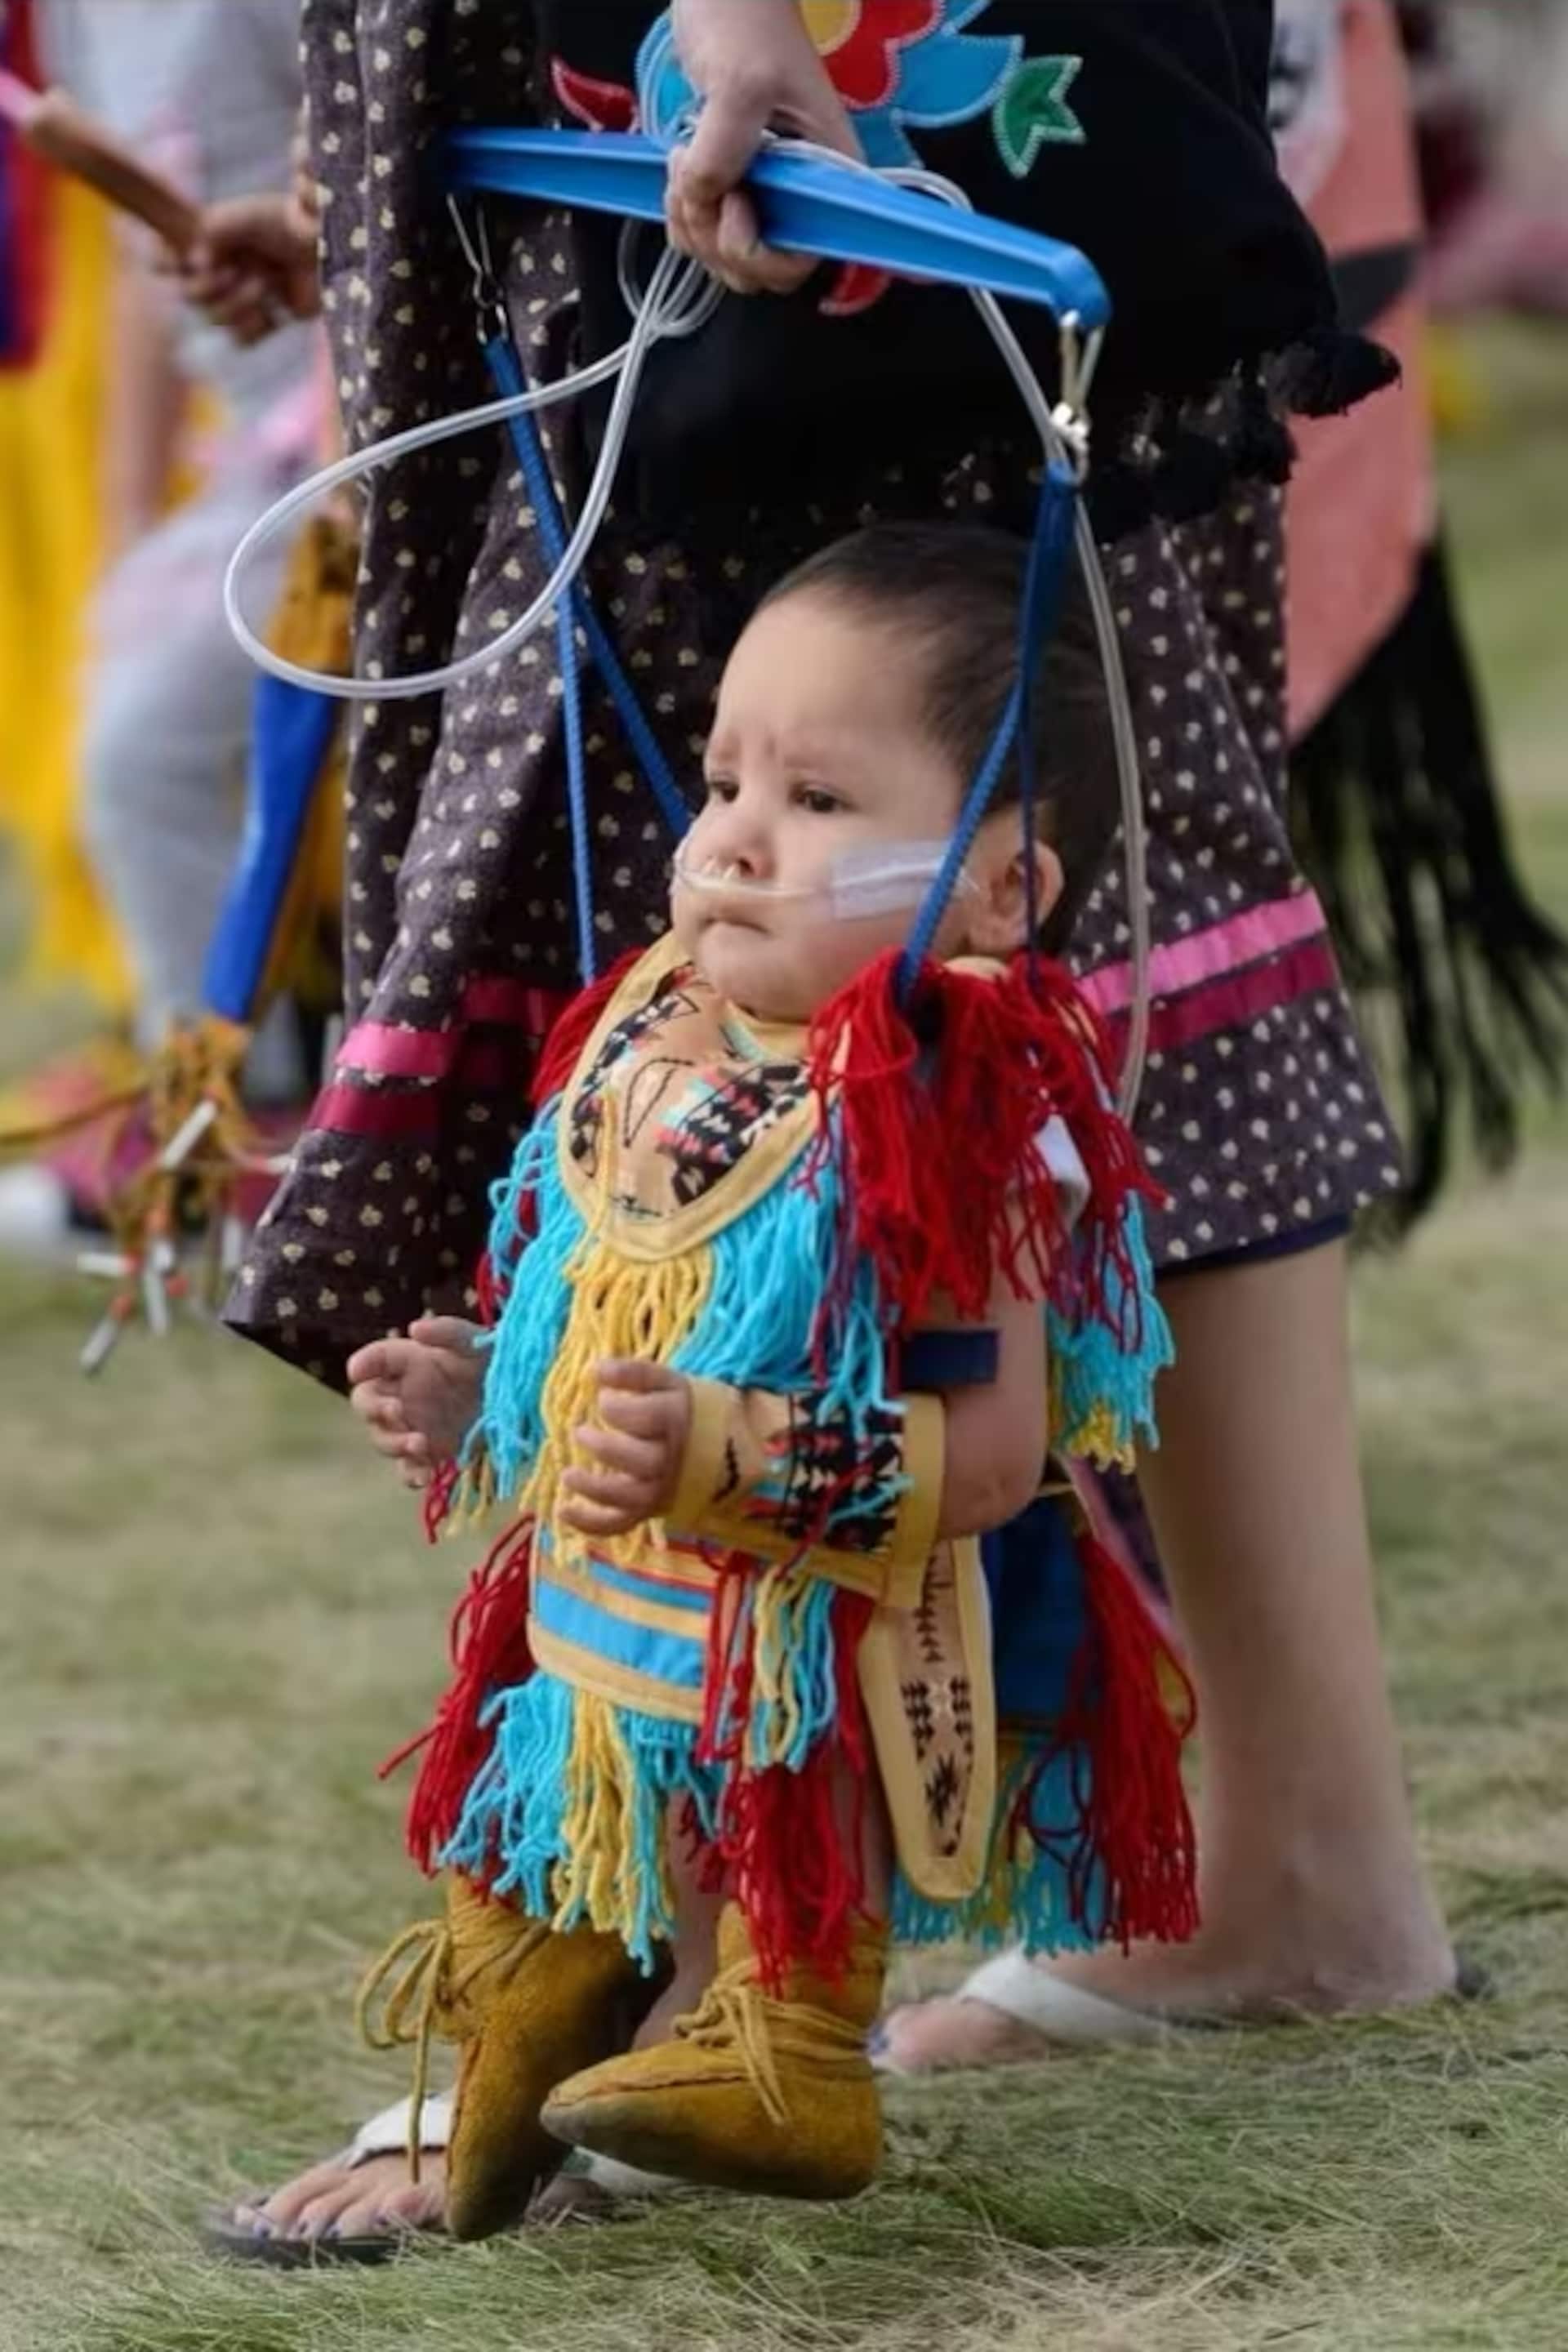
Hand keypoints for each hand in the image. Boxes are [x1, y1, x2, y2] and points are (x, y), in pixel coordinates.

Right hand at [168, 192, 319, 345]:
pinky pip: (241, 340)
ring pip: (214, 319)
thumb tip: (196, 260)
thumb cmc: (289, 224)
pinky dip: (256, 328)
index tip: (184, 261)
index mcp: (206, 242)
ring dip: (238, 305)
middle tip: (237, 271)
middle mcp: (218, 270)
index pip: (163, 257)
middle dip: (210, 287)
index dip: (164, 263)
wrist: (328, 249)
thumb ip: (216, 230)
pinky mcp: (263, 320)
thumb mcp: (249, 217)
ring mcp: (238, 297)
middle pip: (187, 296)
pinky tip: (273, 312)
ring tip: (265, 285)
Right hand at [347, 1317, 484, 1490]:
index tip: (358, 1370)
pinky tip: (425, 1476)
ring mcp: (414, 1426)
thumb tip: (415, 1328)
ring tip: (420, 1443)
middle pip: (367, 1405)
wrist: (520, 1396)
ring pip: (384, 1439)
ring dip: (394, 1444)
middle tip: (398, 1413)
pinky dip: (412, 1475)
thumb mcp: (475, 1342)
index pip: (374, 1361)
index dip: (363, 1364)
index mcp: (408, 1362)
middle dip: (375, 1410)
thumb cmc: (493, 1360)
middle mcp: (403, 1395)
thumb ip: (448, 1331)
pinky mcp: (431, 1454)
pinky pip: (410, 1469)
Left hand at [560, 1358, 691, 1537]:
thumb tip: (595, 1369)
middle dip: (603, 1446)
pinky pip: (621, 1523)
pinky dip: (591, 1523)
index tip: (603, 1400)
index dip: (615, 1408)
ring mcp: (660, 1489)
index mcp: (676, 1421)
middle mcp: (670, 1460)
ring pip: (628, 1497)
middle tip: (579, 1432)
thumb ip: (633, 1372)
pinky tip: (562, 1511)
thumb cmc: (687, 1410)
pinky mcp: (649, 1509)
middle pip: (638, 1460)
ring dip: (593, 1489)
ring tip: (566, 1474)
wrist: (726, 1450)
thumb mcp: (668, 1382)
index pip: (645, 1418)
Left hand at [667, 0, 858, 293]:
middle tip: (695, 177)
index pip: (800, 260)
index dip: (758, 252)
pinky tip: (681, 167)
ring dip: (691, 220)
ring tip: (686, 159)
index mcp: (829, 177)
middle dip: (714, 235)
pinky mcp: (733, 187)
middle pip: (756, 269)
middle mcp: (802, 196)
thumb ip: (724, 150)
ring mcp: (766, 194)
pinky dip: (682, 211)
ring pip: (722, 255)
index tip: (733, 204)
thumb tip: (707, 200)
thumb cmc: (748, 23)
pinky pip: (702, 232)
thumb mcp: (740, 84)